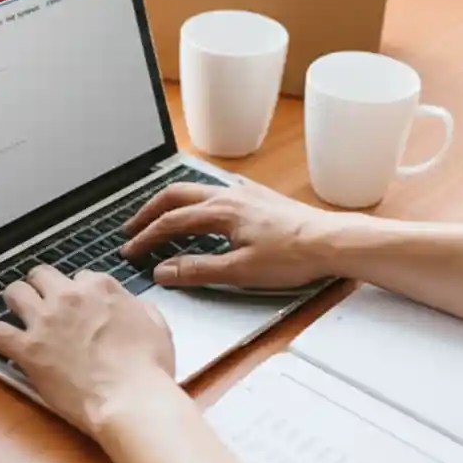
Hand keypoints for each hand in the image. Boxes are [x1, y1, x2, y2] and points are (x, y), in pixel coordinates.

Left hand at [0, 267, 175, 436]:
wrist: (130, 398)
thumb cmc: (147, 368)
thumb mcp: (157, 325)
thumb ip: (138, 307)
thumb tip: (130, 305)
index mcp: (100, 288)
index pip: (80, 276)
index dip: (78, 293)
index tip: (79, 307)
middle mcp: (69, 297)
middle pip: (41, 275)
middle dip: (41, 288)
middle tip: (44, 305)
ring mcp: (45, 321)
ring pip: (14, 293)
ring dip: (15, 303)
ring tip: (18, 317)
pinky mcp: (28, 349)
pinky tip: (2, 343)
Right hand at [121, 181, 350, 288]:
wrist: (332, 241)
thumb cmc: (292, 256)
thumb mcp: (240, 271)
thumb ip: (197, 270)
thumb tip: (163, 271)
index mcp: (219, 211)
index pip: (170, 223)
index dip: (146, 237)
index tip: (130, 252)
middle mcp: (227, 195)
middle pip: (176, 196)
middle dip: (149, 211)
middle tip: (132, 228)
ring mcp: (244, 194)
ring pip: (195, 191)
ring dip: (171, 204)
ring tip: (159, 217)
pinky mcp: (258, 198)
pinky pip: (216, 191)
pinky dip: (196, 200)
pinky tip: (203, 210)